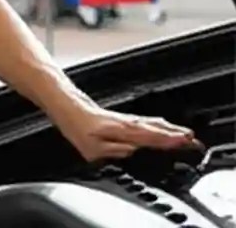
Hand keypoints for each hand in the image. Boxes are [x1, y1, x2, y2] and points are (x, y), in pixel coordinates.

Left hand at [53, 100, 199, 161]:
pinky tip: (164, 125)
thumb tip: (131, 151)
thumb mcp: (90, 147)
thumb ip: (113, 150)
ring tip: (185, 133)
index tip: (181, 141)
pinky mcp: (122, 118)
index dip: (165, 140)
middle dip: (173, 134)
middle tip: (191, 138)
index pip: (147, 137)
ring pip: (151, 123)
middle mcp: (125, 123)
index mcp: (118, 130)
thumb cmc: (76, 127)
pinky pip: (145, 121)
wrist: (66, 106)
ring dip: (169, 128)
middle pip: (153, 128)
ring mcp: (124, 119)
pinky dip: (158, 124)